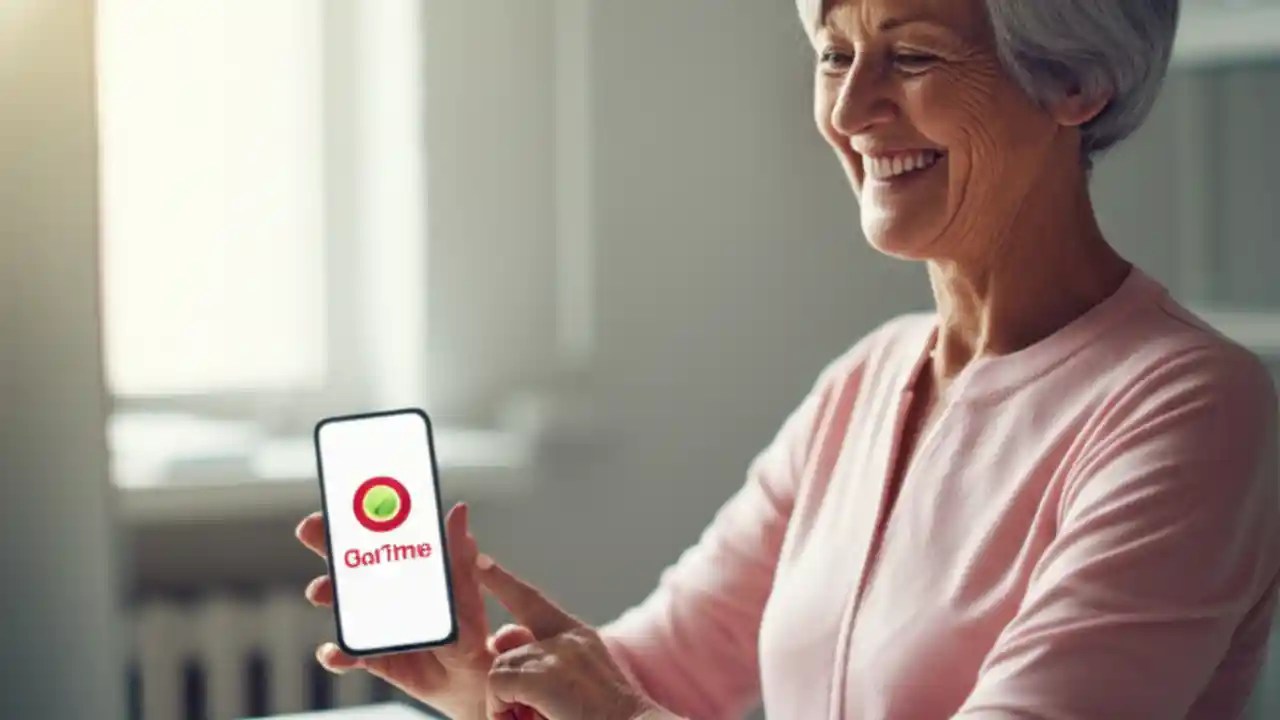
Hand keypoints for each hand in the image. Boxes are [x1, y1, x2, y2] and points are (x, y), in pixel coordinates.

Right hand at [296, 503, 536, 719]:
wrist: (467, 675)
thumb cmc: (467, 625)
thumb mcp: (466, 588)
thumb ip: (459, 555)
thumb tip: (459, 511)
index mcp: (406, 567)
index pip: (376, 535)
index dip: (355, 517)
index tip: (339, 502)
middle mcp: (383, 590)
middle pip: (348, 562)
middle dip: (326, 543)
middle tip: (310, 531)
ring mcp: (374, 622)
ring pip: (341, 603)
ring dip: (327, 593)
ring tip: (321, 591)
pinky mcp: (372, 655)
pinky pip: (347, 654)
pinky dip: (336, 654)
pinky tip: (333, 651)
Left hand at [475, 553, 666, 719]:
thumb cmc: (603, 718)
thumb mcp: (569, 683)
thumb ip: (536, 661)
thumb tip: (499, 637)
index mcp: (578, 637)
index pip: (532, 600)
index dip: (503, 581)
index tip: (479, 561)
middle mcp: (568, 638)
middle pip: (506, 645)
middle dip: (503, 679)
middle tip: (525, 713)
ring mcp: (557, 653)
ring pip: (499, 668)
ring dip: (505, 702)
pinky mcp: (544, 675)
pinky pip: (498, 684)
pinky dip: (501, 710)